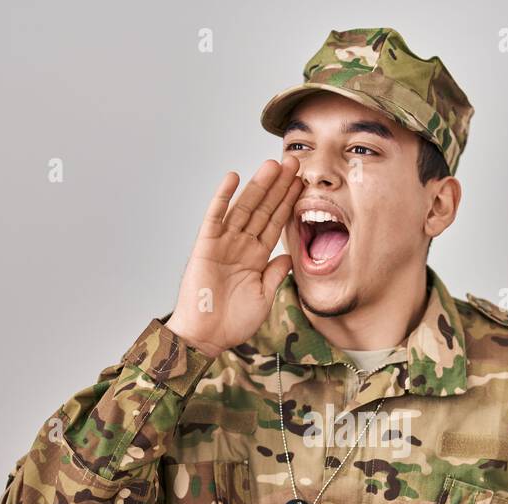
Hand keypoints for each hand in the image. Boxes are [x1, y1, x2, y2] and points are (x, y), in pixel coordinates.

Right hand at [166, 155, 303, 355]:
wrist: (207, 336)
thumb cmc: (232, 322)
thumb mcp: (264, 296)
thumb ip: (275, 274)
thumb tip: (290, 255)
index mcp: (256, 257)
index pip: (276, 223)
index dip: (288, 203)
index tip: (302, 183)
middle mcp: (241, 245)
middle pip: (263, 209)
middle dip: (278, 187)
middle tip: (293, 163)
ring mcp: (224, 244)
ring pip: (244, 208)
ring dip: (258, 186)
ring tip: (272, 164)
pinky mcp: (206, 246)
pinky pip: (215, 217)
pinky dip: (222, 197)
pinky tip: (233, 177)